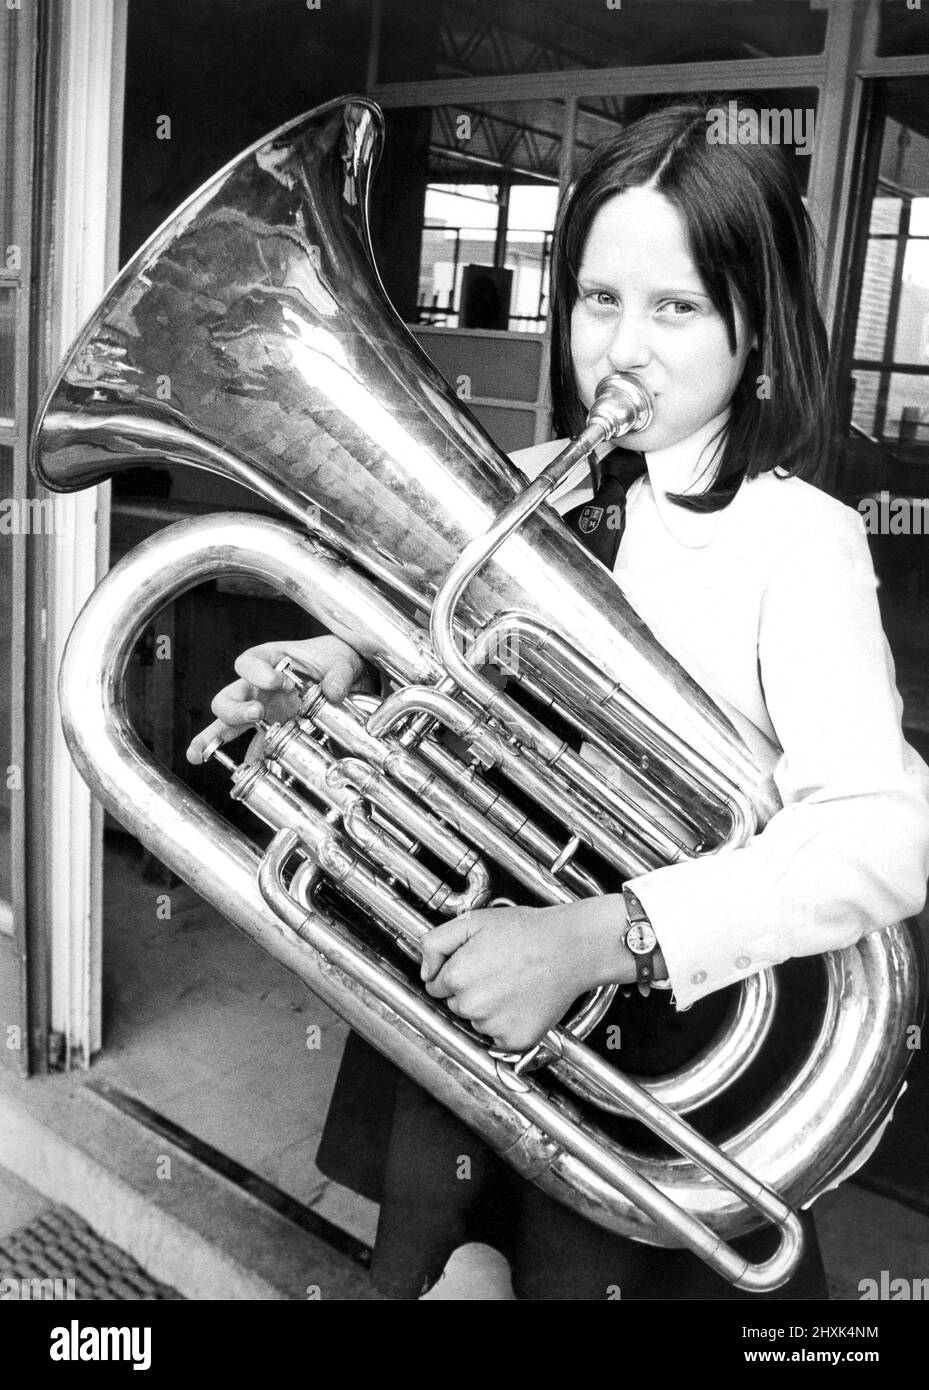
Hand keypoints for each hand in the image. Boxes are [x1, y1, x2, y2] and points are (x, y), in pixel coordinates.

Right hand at [186, 635, 370, 764]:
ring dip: (213, 739)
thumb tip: (333, 692)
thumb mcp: (341, 661)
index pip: (248, 662)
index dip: (258, 672)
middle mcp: (258, 687)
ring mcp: (262, 710)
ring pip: (228, 724)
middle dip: (236, 708)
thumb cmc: (334, 660)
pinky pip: (254, 747)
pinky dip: (249, 762)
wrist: (345, 676)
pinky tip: (241, 776)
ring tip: (198, 755)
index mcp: (269, 661)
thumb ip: (337, 675)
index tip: (279, 681)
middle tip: (257, 714)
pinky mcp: (272, 731)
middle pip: (229, 696)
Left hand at [420, 896, 634, 1051]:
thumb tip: (424, 971)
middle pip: (455, 1005)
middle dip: (470, 990)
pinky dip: (508, 1024)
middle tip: (498, 970)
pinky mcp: (515, 1040)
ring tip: (513, 983)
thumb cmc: (526, 932)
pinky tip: (522, 1000)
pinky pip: (499, 1037)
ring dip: (489, 1008)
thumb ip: (436, 943)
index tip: (474, 963)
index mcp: (457, 976)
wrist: (570, 948)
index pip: (436, 985)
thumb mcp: (473, 921)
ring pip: (477, 1021)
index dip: (454, 972)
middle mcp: (471, 1005)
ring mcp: (494, 1025)